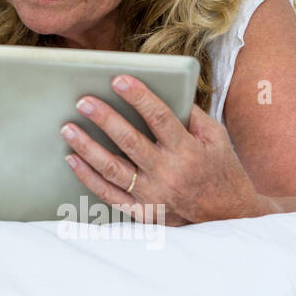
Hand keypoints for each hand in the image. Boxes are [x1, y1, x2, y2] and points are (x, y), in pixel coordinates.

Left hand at [60, 74, 271, 225]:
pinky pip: (108, 194)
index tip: (118, 79)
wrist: (227, 217)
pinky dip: (87, 177)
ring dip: (87, 147)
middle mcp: (169, 173)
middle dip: (105, 119)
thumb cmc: (220, 169)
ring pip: (112, 169)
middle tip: (83, 101)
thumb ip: (190, 113)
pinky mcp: (141, 211)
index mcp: (188, 150)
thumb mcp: (216, 137)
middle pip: (130, 142)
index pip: (160, 118)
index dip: (139, 97)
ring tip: (67, 127)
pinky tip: (71, 159)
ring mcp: (152, 195)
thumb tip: (162, 87)